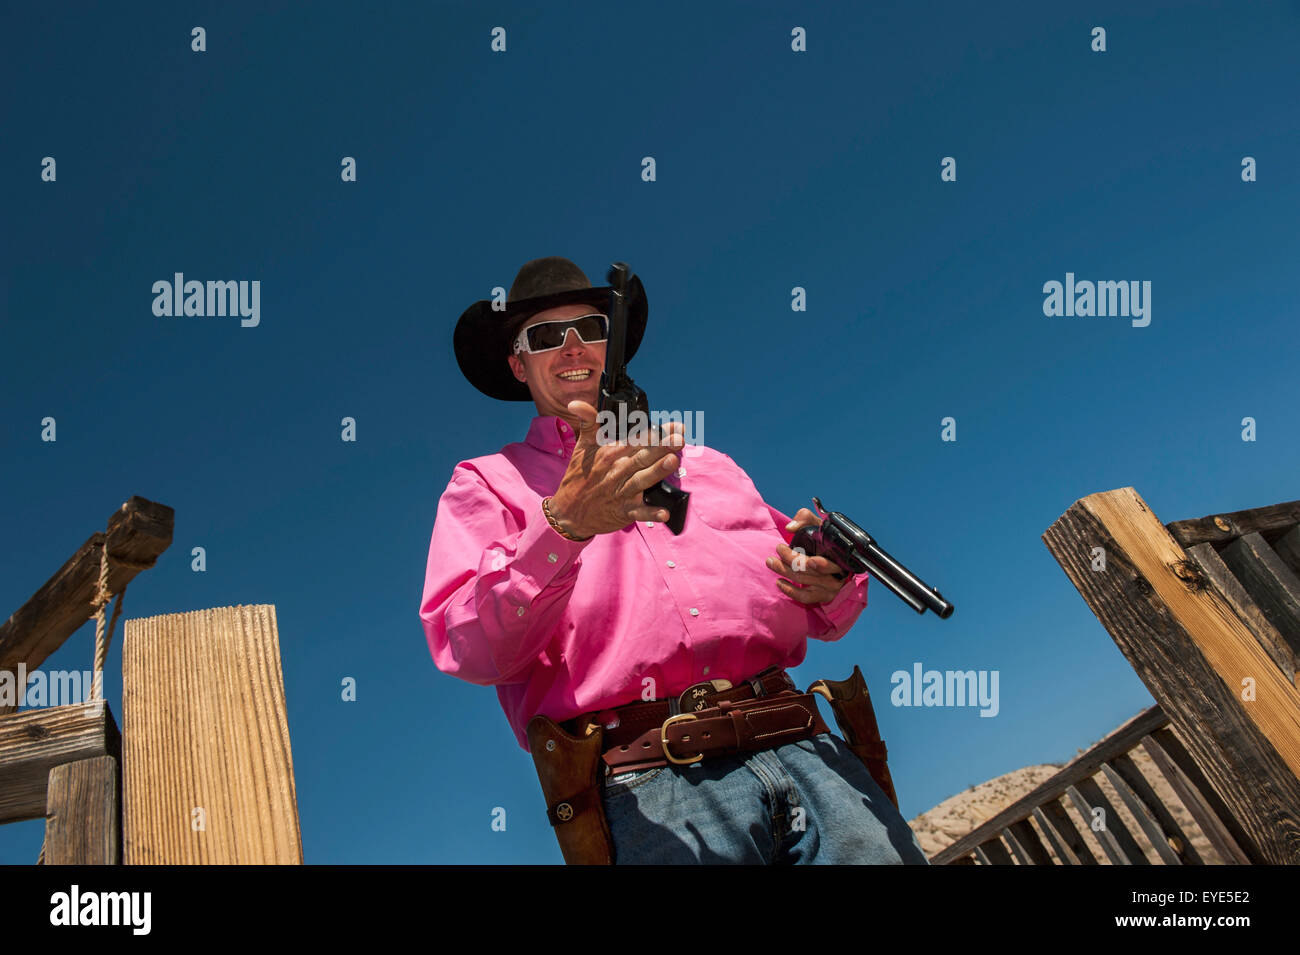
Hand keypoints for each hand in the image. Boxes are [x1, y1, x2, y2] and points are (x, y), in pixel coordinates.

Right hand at [547, 400, 685, 537]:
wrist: (567, 512)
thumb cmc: (578, 477)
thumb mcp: (582, 447)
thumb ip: (588, 423)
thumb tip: (576, 403)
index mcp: (610, 453)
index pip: (637, 439)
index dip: (656, 432)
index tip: (676, 426)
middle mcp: (617, 471)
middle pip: (642, 456)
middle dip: (662, 447)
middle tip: (679, 439)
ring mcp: (620, 492)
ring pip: (642, 479)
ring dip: (657, 471)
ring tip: (673, 461)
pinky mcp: (622, 512)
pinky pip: (638, 512)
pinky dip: (651, 513)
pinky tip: (664, 513)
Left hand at [766, 508, 848, 603]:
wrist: (832, 556)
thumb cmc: (823, 538)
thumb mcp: (817, 524)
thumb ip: (805, 518)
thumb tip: (790, 528)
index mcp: (840, 554)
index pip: (831, 561)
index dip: (820, 563)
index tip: (800, 554)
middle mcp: (839, 572)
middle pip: (814, 570)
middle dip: (792, 559)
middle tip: (778, 548)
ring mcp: (832, 586)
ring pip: (806, 581)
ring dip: (786, 571)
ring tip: (771, 562)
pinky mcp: (824, 596)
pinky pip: (806, 597)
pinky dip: (791, 591)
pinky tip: (779, 582)